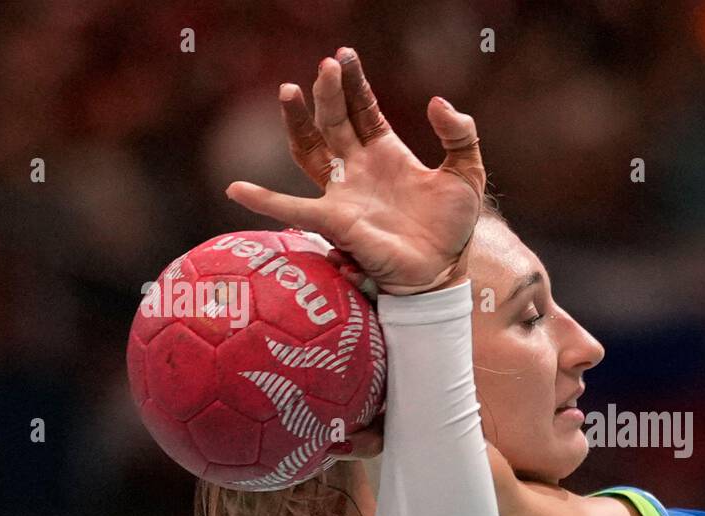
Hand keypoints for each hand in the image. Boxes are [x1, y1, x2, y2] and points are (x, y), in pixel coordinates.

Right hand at [226, 47, 484, 294]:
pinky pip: (293, 210)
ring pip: (309, 150)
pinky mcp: (335, 222)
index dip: (353, 82)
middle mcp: (358, 169)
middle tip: (326, 65)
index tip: (344, 55)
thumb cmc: (452, 227)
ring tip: (289, 90)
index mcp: (386, 153)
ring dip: (297, 122)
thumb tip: (437, 102)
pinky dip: (263, 201)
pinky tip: (236, 190)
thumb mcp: (467, 173)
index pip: (362, 108)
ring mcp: (343, 194)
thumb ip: (460, 134)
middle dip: (328, 91)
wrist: (443, 271)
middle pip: (333, 121)